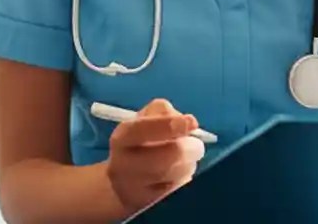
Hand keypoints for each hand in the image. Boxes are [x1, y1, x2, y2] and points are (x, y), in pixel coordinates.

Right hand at [106, 98, 205, 213]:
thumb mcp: (144, 119)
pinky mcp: (151, 205)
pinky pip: (180, 190)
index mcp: (122, 138)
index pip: (141, 130)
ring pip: (179, 174)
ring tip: (185, 161)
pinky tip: (178, 176)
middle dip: (191, 147)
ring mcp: (136, 190)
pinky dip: (185, 179)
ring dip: (189, 164)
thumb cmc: (139, 143)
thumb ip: (162, 111)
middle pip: (170, 154)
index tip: (191, 122)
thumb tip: (186, 121)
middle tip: (196, 145)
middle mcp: (124, 165)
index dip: (168, 125)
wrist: (123, 183)